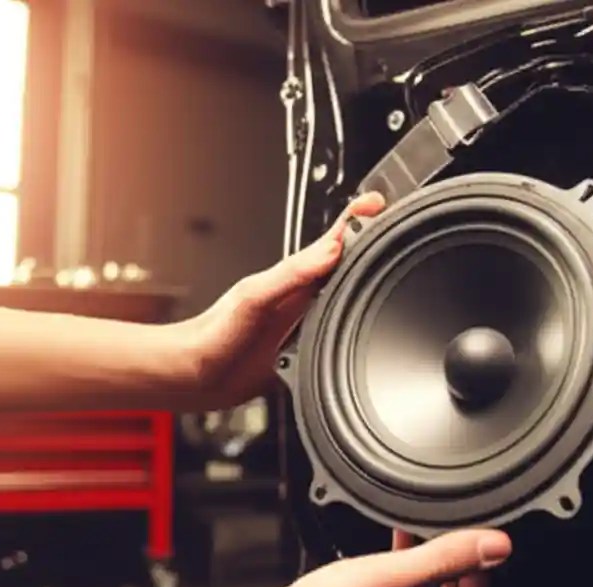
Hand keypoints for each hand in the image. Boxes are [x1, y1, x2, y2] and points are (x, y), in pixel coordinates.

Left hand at [178, 193, 385, 409]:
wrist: (197, 376)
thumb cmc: (216, 336)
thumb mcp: (255, 298)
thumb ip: (292, 274)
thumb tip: (333, 249)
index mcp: (294, 276)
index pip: (334, 239)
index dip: (357, 218)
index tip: (379, 203)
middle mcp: (301, 296)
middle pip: (345, 265)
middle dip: (371, 245)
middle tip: (395, 229)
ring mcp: (303, 321)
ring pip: (344, 297)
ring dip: (365, 282)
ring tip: (388, 270)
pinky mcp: (304, 349)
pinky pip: (336, 333)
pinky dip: (353, 326)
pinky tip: (362, 327)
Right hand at [245, 528, 511, 586]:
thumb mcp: (387, 578)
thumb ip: (443, 559)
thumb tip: (494, 548)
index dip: (480, 574)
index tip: (474, 544)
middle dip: (454, 573)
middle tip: (450, 540)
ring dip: (423, 574)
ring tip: (416, 539)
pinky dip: (395, 582)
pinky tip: (379, 560)